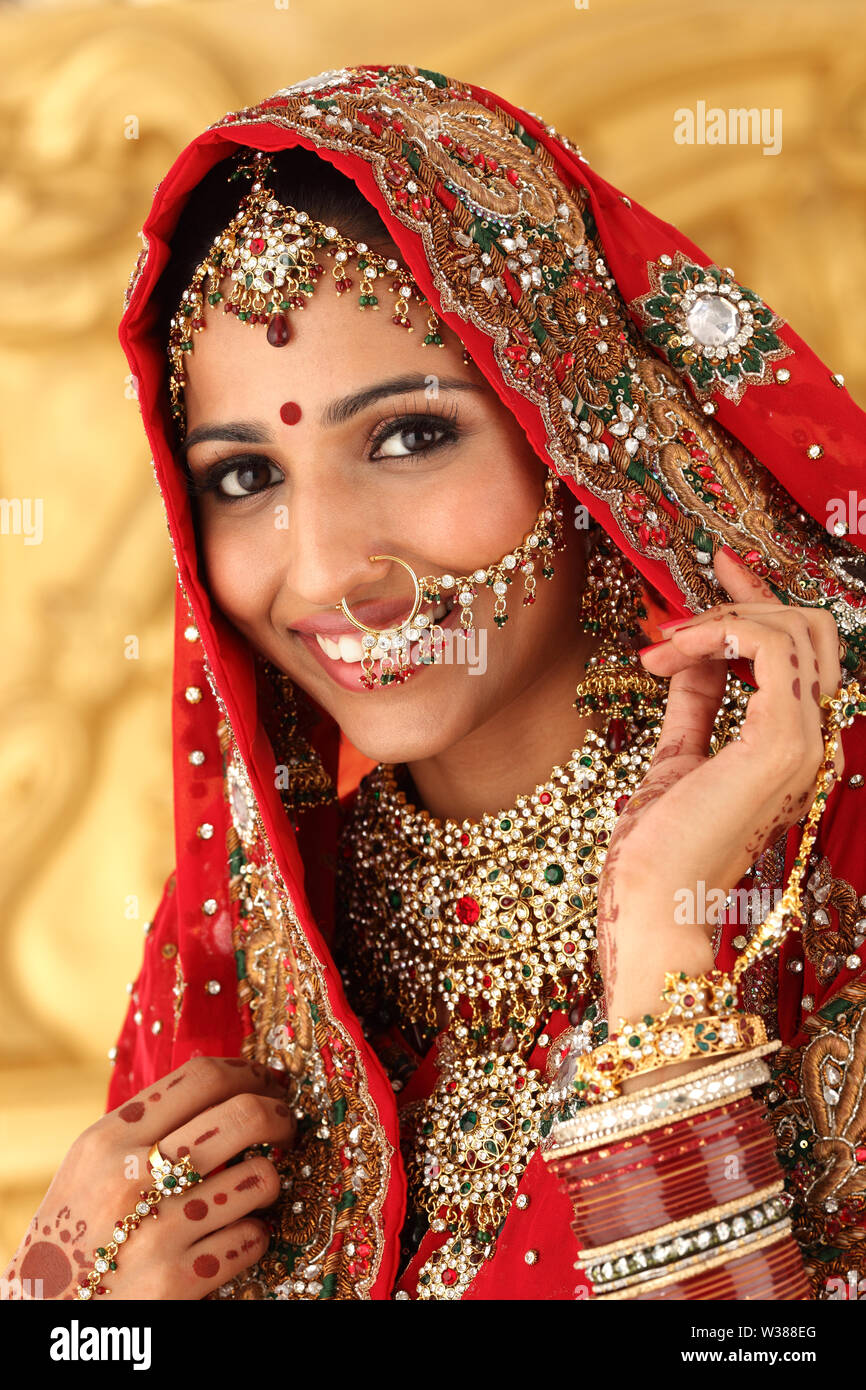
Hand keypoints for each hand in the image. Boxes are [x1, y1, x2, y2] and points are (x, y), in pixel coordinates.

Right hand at [2, 1058, 295, 1299]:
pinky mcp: (176, 1281)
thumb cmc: (79, 1231)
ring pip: (260, 1177)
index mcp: (108, 1139)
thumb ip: (148, 1126)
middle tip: (287, 1126)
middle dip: (280, 1116)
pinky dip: (252, 1237)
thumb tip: (227, 1086)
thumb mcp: (93, 1165)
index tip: (270, 1080)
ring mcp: (155, 1231)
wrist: (48, 1315)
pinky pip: (251, 1238)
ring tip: (254, 1191)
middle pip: (243, 1115)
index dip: (250, 1072)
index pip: (201, 1077)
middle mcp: (129, 1177)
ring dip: (268, 1183)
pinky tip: (230, 1240)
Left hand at [596, 546, 842, 1042]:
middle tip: (674, 616)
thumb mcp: (676, 759)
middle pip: (811, 630)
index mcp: (791, 748)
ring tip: (662, 647)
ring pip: (799, 629)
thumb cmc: (658, 854)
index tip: (719, 565)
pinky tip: (670, 655)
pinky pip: (770, 646)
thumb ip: (694, 709)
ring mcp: (805, 741)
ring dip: (721, 619)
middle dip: (743, 602)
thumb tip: (691, 664)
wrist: (651, 908)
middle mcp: (812, 742)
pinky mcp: (781, 740)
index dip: (761, 601)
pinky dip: (718, 631)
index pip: (799, 654)